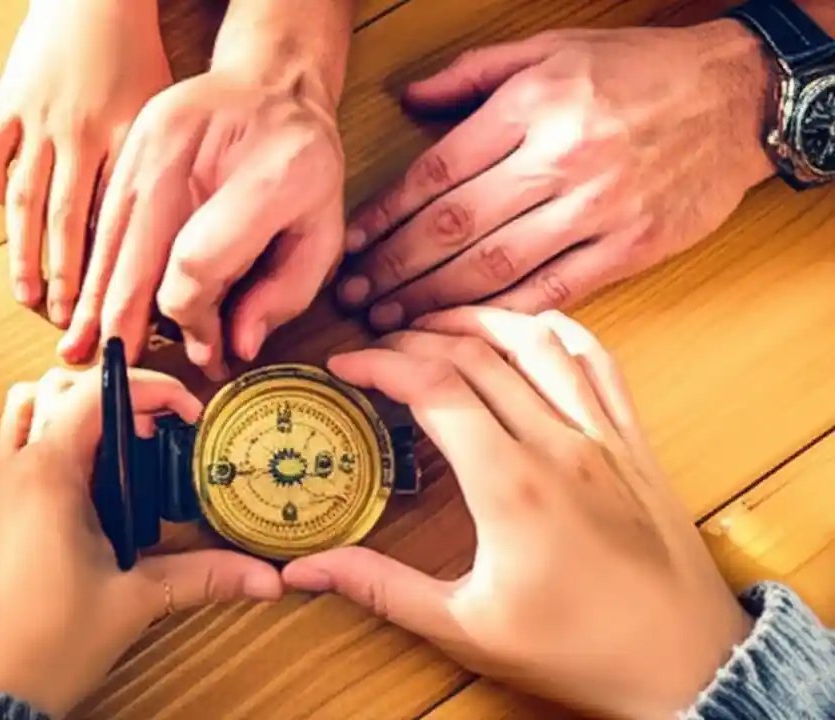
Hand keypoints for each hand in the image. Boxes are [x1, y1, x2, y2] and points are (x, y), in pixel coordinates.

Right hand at [0, 0, 171, 325]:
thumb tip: (149, 237)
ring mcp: (39, 120)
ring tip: (28, 298)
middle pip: (70, 222)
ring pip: (26, 200)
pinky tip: (1, 219)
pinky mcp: (8, 103)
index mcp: (128, 136)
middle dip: (68, 281)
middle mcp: (82, 133)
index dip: (115, 273)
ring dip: (26, 254)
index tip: (116, 315)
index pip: (118, 220)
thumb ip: (154, 169)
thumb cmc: (133, 53)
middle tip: (68, 325)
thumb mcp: (160, 111)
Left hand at [0, 367, 282, 717]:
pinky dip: (49, 443)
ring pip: (23, 411)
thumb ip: (203, 576)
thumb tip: (265, 576)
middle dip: (111, 394)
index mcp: (46, 476)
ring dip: (71, 412)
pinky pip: (11, 450)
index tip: (185, 411)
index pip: (95, 393)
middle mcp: (11, 470)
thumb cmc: (48, 645)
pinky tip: (86, 491)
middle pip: (54, 388)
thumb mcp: (135, 600)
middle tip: (154, 429)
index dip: (148, 388)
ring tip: (119, 451)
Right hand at [57, 69, 345, 378]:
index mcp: (270, 169)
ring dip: (98, 296)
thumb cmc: (302, 165)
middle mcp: (199, 148)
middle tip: (115, 366)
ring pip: (111, 235)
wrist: (270, 85)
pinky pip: (104, 216)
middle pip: (141, 249)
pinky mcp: (127, 145)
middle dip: (124, 317)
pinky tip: (88, 302)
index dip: (195, 316)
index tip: (207, 348)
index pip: (200, 261)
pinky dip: (96, 264)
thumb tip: (235, 345)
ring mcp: (152, 139)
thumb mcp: (321, 231)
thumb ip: (284, 292)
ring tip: (83, 345)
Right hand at [282, 307, 751, 717]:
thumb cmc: (578, 651)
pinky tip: (528, 328)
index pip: (434, 389)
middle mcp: (558, 444)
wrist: (686, 663)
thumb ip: (380, 588)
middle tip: (377, 348)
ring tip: (437, 323)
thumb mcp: (466, 627)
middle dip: (416, 340)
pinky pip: (598, 362)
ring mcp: (603, 436)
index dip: (381, 365)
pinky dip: (557, 331)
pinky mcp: (634, 443)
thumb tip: (303, 569)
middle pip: (476, 356)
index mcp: (510, 485)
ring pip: (537, 343)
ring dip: (480, 321)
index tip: (344, 366)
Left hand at [338, 21, 773, 330]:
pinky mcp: (629, 247)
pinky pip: (552, 290)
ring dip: (432, 299)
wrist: (737, 96)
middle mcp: (559, 161)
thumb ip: (472, 75)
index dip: (384, 217)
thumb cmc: (638, 69)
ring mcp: (596, 209)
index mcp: (531, 109)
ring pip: (495, 266)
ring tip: (389, 320)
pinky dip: (501, 315)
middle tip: (353, 297)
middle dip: (394, 267)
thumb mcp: (550, 47)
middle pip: (454, 228)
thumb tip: (406, 98)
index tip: (351, 246)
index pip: (435, 175)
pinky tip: (460, 331)